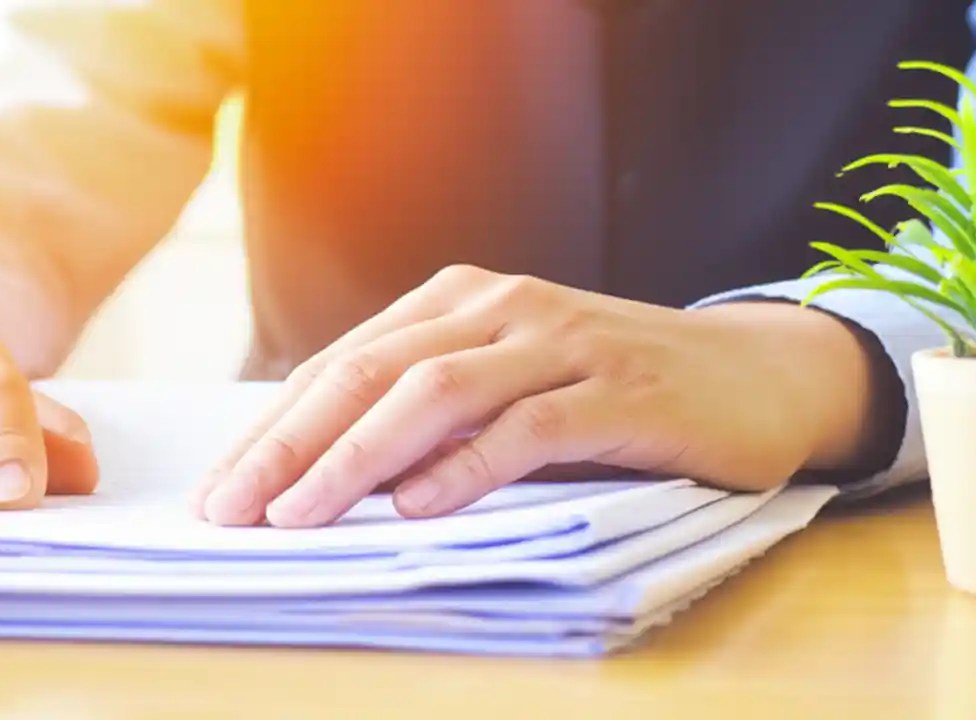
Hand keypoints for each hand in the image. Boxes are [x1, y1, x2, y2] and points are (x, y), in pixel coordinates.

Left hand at [194, 265, 876, 526]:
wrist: (753, 373)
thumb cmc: (613, 388)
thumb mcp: (512, 381)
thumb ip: (433, 408)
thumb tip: (321, 468)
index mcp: (462, 300)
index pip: (344, 363)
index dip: (274, 428)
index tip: (222, 489)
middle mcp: (504, 307)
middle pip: (372, 373)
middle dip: (290, 444)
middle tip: (232, 509)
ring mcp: (564, 344)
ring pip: (437, 392)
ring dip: (357, 458)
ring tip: (300, 516)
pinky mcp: (620, 391)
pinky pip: (528, 428)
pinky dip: (466, 468)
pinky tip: (417, 509)